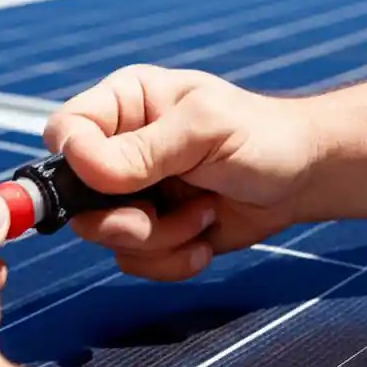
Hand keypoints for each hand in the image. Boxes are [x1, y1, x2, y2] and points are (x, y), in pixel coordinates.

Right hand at [44, 65, 316, 280]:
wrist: (301, 180)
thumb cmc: (261, 136)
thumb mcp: (205, 129)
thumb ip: (144, 149)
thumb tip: (85, 167)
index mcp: (124, 104)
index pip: (65, 132)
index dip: (76, 162)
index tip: (114, 180)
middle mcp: (119, 149)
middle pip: (74, 199)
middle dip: (126, 217)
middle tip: (166, 208)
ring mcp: (132, 195)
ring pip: (106, 237)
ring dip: (161, 237)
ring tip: (204, 212)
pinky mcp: (151, 232)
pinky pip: (133, 262)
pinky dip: (173, 259)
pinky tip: (205, 238)